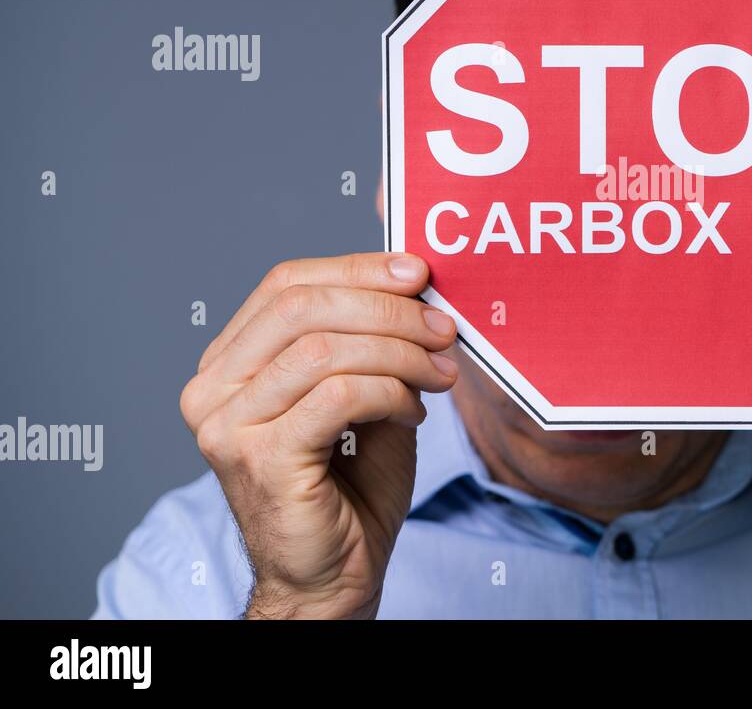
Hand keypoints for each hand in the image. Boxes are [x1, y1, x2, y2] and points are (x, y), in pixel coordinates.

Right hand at [179, 252, 457, 618]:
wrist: (331, 577)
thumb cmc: (349, 488)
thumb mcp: (362, 394)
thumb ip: (371, 341)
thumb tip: (414, 283)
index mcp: (229, 362)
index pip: (287, 284)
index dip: (356, 268)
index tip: (418, 271)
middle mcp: (213, 388)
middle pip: (303, 307)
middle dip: (386, 308)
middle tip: (442, 327)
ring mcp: (229, 425)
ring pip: (324, 350)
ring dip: (399, 353)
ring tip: (439, 374)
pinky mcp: (261, 458)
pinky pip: (339, 396)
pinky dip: (390, 392)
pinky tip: (412, 413)